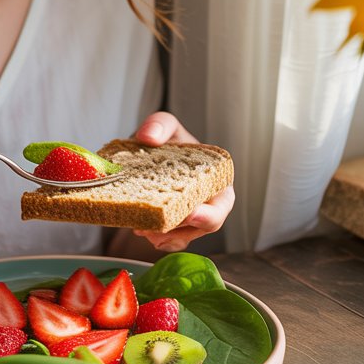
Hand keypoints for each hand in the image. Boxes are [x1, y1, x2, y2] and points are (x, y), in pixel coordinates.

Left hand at [130, 110, 235, 252]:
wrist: (152, 151)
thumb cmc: (169, 141)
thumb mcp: (166, 125)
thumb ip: (160, 125)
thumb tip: (148, 137)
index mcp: (217, 176)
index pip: (222, 201)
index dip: (209, 213)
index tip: (191, 214)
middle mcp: (209, 198)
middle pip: (206, 225)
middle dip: (185, 231)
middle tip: (160, 232)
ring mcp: (193, 213)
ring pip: (187, 234)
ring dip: (167, 237)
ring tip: (143, 230)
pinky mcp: (176, 223)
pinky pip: (172, 238)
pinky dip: (158, 238)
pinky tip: (141, 230)